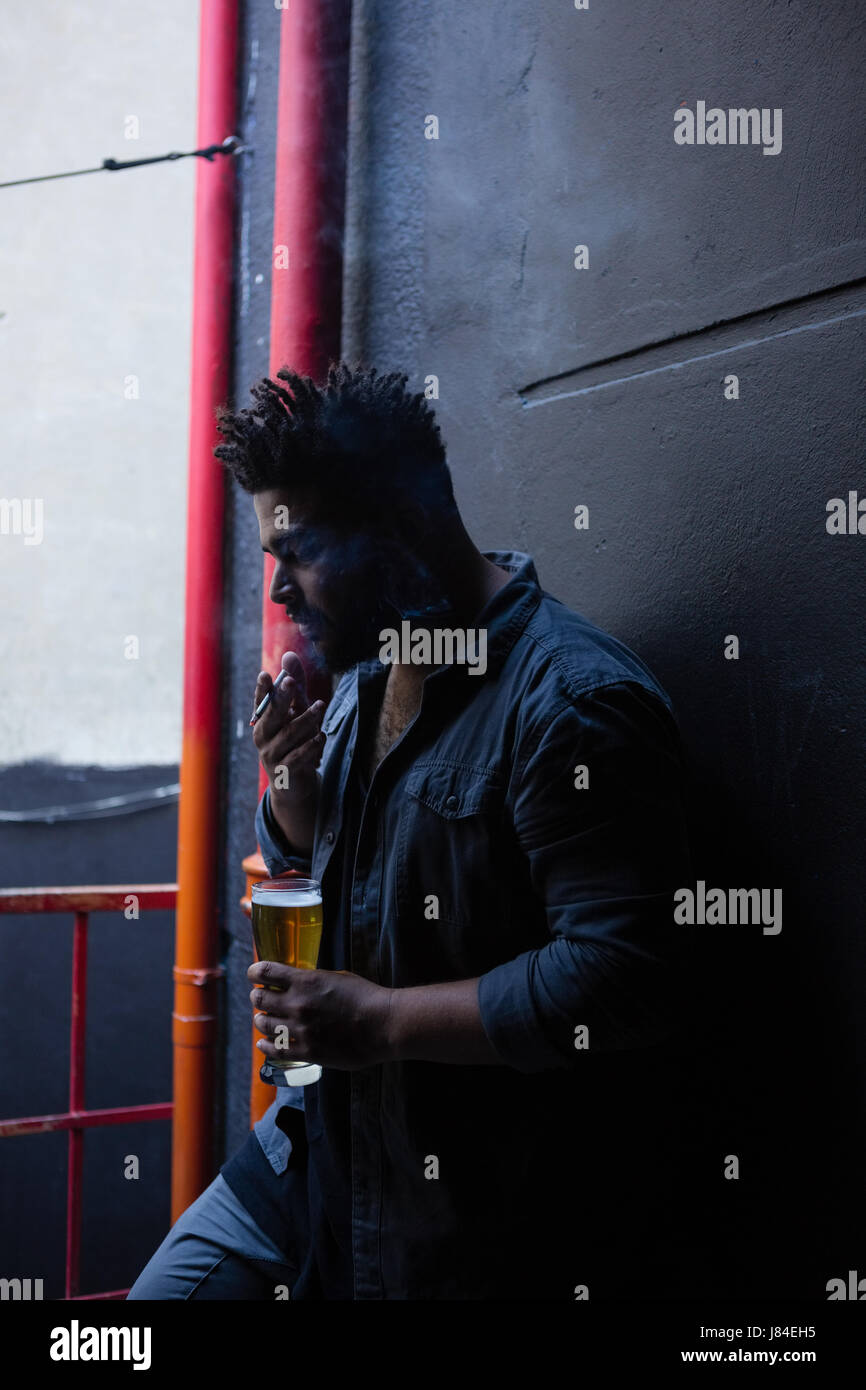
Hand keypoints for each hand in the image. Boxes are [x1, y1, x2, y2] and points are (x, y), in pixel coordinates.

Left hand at [249, 960, 393, 1069]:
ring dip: (262, 1020)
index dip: (255, 972)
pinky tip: (263, 1043)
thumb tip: (296, 984)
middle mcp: (298, 1004)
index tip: (254, 974)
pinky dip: (265, 1045)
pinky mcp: (307, 1052)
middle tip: (260, 999)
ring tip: (265, 1020)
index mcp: (305, 981)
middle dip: (258, 998)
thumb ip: (312, 981)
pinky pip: (275, 1050)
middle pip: (259, 1000)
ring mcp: (300, 1030)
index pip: (265, 972)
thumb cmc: (365, 997)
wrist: (383, 1024)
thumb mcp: (336, 978)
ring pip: (264, 1025)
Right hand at [252, 651, 324, 806]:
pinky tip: (321, 736)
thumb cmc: (294, 742)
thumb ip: (294, 687)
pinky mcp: (284, 771)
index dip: (263, 689)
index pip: (261, 702)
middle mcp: (263, 736)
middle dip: (281, 697)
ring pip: (289, 734)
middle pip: (272, 714)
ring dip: (306, 719)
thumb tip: (289, 655)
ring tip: (320, 706)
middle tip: (290, 682)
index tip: (265, 674)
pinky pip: (299, 755)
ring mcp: (271, 755)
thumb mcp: (296, 713)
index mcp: (262, 721)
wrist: (293, 785)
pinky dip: (312, 745)